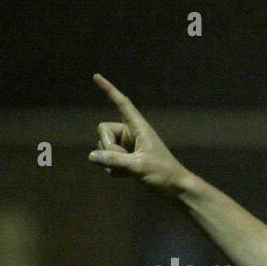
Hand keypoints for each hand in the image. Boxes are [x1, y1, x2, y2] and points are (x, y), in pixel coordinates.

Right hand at [88, 74, 190, 195]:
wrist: (175, 189)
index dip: (110, 90)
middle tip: (125, 161)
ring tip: (129, 170)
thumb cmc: (163, 174)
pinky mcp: (127, 158)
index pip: (122, 104)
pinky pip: (107, 159)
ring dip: (111, 161)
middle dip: (108, 147)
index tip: (96, 76)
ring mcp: (128, 145)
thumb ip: (114, 160)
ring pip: (104, 146)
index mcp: (139, 127)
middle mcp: (131, 133)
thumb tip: (91, 155)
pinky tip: (125, 176)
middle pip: (103, 130)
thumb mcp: (138, 166)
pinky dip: (113, 169)